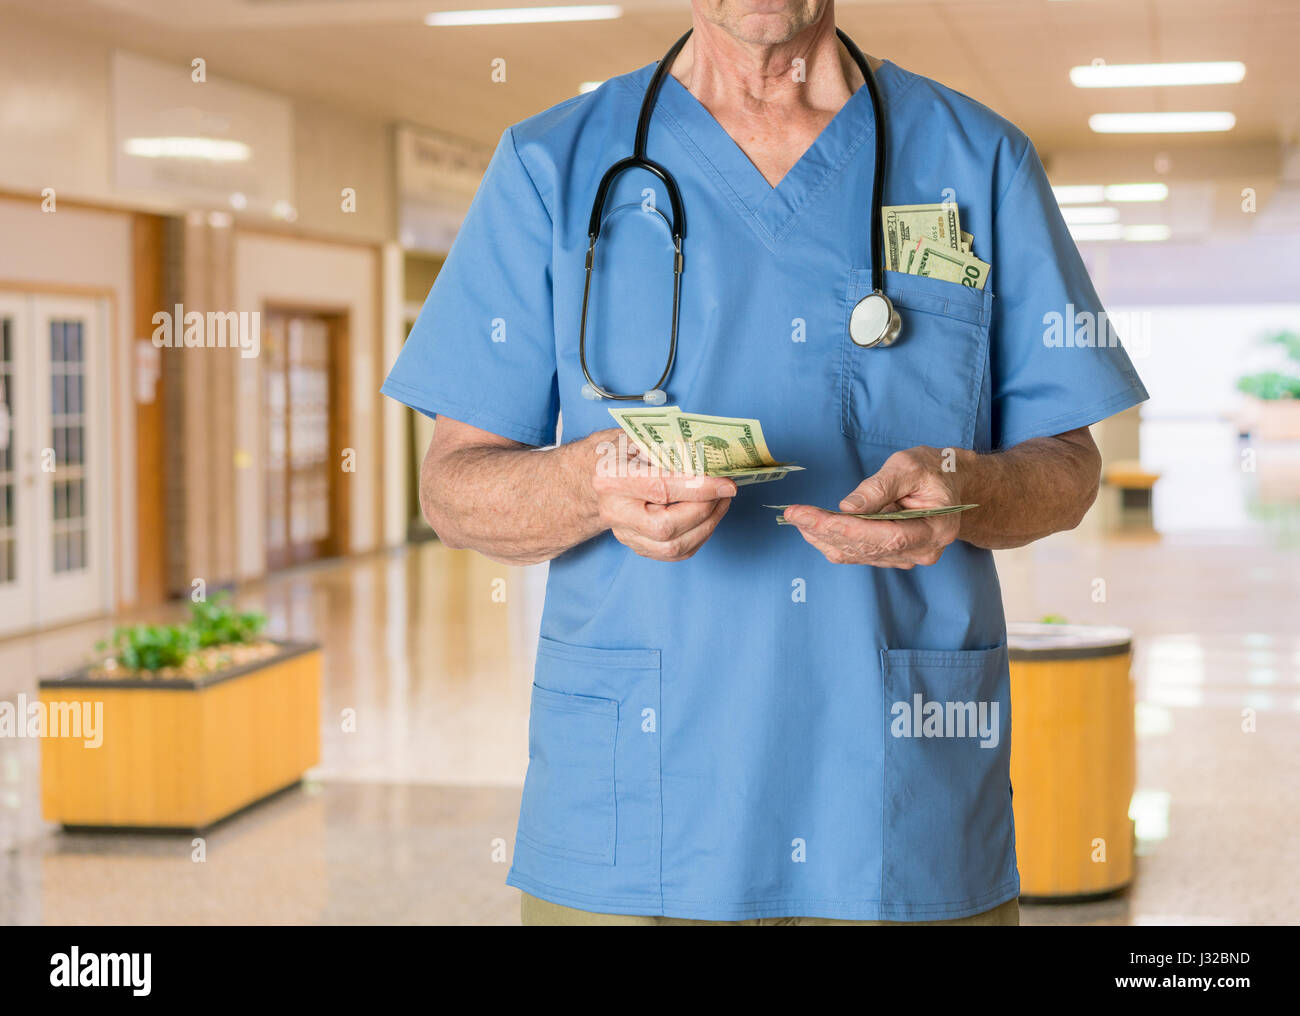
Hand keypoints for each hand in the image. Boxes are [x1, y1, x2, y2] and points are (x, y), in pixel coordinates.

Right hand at [587, 429, 735, 561]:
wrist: (592, 477)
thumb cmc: (619, 452)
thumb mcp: (639, 438)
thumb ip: (670, 449)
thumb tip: (710, 459)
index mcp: (611, 478)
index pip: (660, 488)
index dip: (698, 488)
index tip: (726, 484)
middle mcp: (614, 511)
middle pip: (666, 526)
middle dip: (704, 510)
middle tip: (724, 492)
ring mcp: (624, 533)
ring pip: (672, 547)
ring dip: (706, 526)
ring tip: (720, 503)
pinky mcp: (637, 546)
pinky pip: (674, 554)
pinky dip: (698, 537)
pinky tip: (708, 518)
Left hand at [782, 447, 963, 567]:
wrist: (951, 484)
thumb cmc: (935, 470)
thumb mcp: (910, 466)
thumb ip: (880, 487)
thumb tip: (848, 508)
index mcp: (935, 529)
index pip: (886, 537)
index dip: (845, 529)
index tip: (810, 516)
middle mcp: (922, 551)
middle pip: (867, 548)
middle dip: (825, 531)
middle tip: (793, 514)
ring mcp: (907, 557)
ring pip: (858, 553)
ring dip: (824, 537)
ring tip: (797, 518)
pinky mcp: (892, 556)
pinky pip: (858, 553)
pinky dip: (832, 540)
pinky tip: (811, 527)